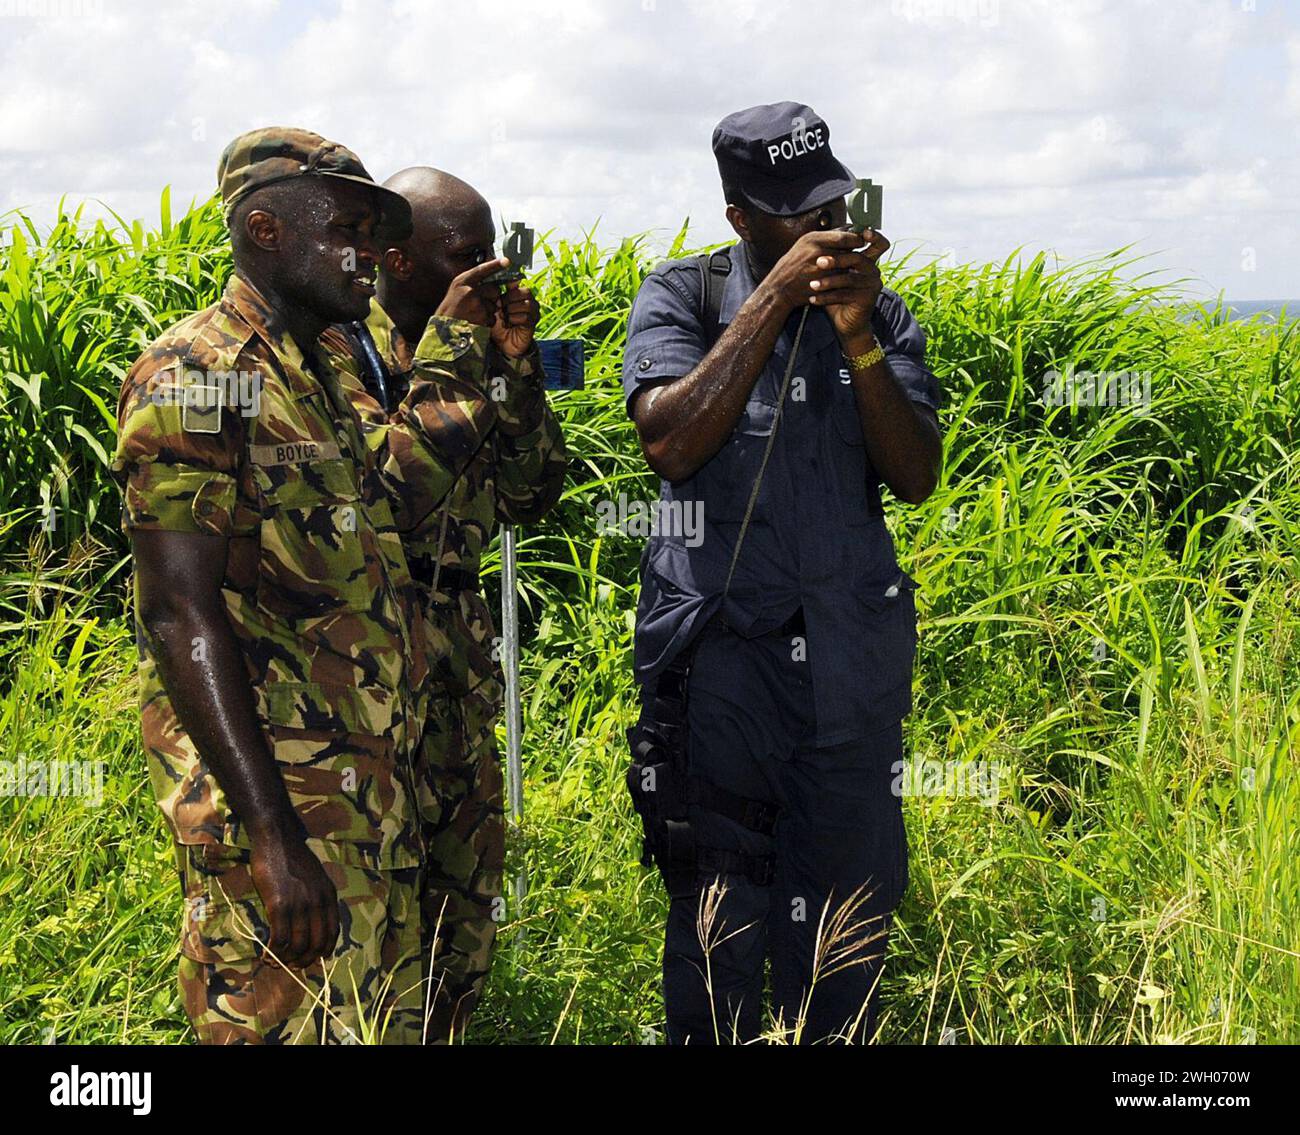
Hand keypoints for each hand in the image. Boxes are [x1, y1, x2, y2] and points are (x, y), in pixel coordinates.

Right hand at [248, 820, 339, 968]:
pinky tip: (265, 954)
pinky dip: (272, 952)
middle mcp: (318, 903)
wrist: (277, 840)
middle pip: (316, 944)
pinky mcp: (279, 905)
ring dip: (286, 959)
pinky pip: (279, 938)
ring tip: (275, 961)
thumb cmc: (293, 859)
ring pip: (297, 945)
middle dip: (304, 960)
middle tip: (292, 965)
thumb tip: (313, 926)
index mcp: (329, 896)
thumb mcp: (316, 879)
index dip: (322, 951)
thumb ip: (318, 900)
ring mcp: (299, 905)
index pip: (332, 933)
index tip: (313, 959)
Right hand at [434, 258, 508, 325]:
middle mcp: (469, 291)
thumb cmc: (452, 308)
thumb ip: (472, 281)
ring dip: (489, 310)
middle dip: (492, 296)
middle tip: (479, 302)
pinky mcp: (481, 318)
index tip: (506, 261)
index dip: (495, 265)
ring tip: (474, 313)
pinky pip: (493, 317)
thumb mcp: (457, 288)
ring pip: (495, 305)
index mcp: (462, 281)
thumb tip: (491, 273)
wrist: (444, 328)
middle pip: (495, 289)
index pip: (481, 270)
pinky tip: (476, 321)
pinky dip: (487, 321)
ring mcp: (476, 305)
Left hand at [491, 278, 539, 358]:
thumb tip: (507, 282)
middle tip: (500, 307)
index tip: (500, 293)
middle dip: (509, 299)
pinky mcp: (533, 324)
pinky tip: (509, 325)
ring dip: (511, 311)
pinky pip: (526, 317)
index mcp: (521, 294)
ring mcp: (534, 313)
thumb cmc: (499, 324)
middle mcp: (530, 301)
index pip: (519, 283)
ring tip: (504, 318)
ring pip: (527, 305)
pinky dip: (514, 320)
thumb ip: (500, 294)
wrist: (502, 343)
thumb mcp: (496, 308)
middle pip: (525, 292)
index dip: (509, 287)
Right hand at [760, 229, 876, 315]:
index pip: (844, 236)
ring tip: (855, 269)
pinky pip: (840, 281)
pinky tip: (847, 281)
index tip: (863, 242)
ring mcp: (819, 269)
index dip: (857, 240)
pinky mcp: (821, 283)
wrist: (779, 289)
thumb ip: (826, 238)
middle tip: (863, 257)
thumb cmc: (793, 265)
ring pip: (846, 267)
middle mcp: (816, 251)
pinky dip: (845, 281)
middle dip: (856, 255)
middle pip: (847, 251)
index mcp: (813, 238)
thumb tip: (848, 230)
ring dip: (852, 268)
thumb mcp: (805, 245)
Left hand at [808, 228, 889, 344]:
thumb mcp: (834, 275)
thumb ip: (833, 257)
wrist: (844, 323)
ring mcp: (873, 285)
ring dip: (829, 281)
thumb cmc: (837, 296)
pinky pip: (845, 295)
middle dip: (837, 259)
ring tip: (812, 285)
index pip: (876, 243)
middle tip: (818, 262)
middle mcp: (874, 270)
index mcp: (867, 261)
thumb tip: (819, 239)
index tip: (860, 232)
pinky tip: (813, 300)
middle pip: (857, 258)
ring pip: (849, 278)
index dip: (872, 236)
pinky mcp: (868, 299)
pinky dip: (827, 297)